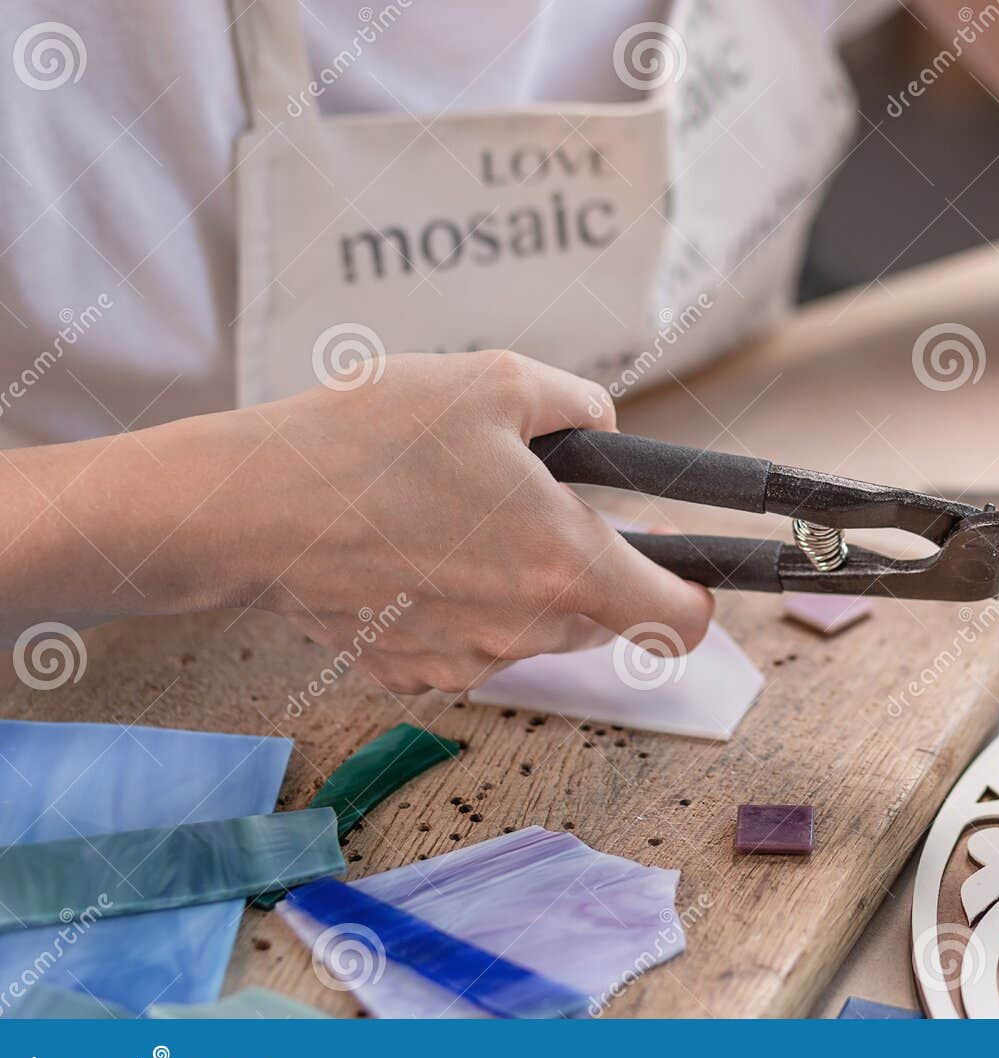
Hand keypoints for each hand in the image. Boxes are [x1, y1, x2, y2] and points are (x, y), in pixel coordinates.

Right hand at [223, 351, 712, 692]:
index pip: (681, 620)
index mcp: (563, 567)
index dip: (694, 590)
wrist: (245, 509)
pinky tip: (409, 550)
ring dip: (519, 583)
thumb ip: (580, 404)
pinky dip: (459, 602)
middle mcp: (524, 634)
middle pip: (602, 616)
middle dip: (586, 565)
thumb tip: (606, 429)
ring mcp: (465, 664)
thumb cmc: (368, 442)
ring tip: (456, 516)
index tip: (677, 562)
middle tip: (534, 503)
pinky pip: (468, 641)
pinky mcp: (411, 675)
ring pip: (534, 629)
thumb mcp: (495, 382)